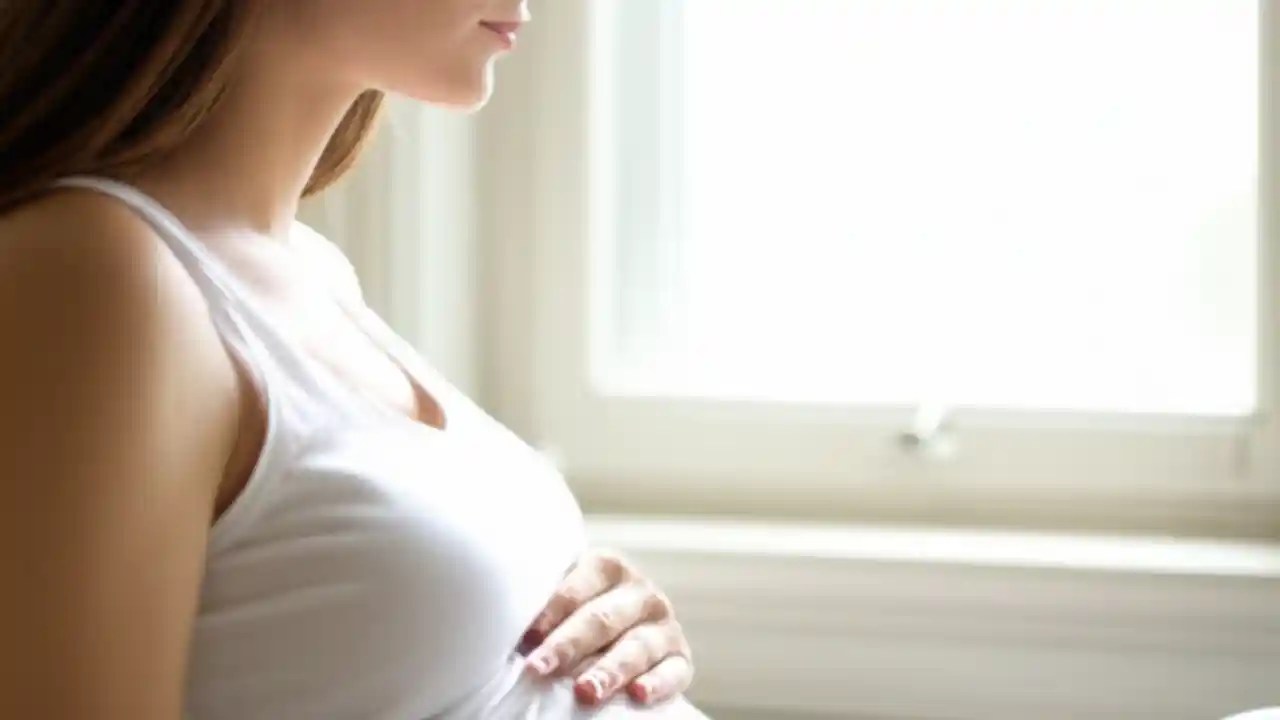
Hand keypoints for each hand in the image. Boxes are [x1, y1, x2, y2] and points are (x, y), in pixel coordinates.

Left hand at [521, 549, 693, 706]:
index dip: (550, 612)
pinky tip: (637, 695)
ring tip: (585, 692)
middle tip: (540, 669)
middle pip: (603, 618)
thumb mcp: (563, 602)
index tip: (525, 639)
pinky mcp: (681, 657)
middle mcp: (640, 592)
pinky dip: (657, 683)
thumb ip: (544, 609)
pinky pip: (674, 671)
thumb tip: (507, 636)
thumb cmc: (577, 617)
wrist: (618, 634)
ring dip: (609, 669)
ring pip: (637, 646)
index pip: (577, 587)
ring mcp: (664, 624)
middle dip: (569, 645)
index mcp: (607, 567)